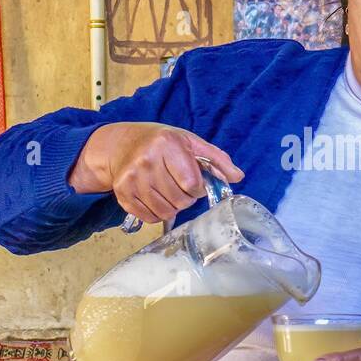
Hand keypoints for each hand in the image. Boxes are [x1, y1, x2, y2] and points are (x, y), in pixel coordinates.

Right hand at [68, 122, 242, 223]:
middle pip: (180, 201)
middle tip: (179, 186)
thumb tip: (238, 176)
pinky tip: (155, 197)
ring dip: (172, 207)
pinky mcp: (122, 193)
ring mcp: (132, 178)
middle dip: (186, 198)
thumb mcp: (190, 142)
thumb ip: (216, 159)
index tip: (194, 182)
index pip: (192, 184)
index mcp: (168, 144)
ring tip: (168, 191)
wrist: (122, 144)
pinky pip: (149, 218)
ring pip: (165, 212)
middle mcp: (147, 161)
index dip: (198, 188)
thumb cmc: (162, 143)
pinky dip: (156, 213)